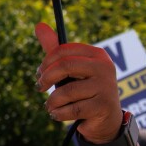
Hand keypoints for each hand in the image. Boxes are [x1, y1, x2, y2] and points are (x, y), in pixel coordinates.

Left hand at [33, 23, 121, 143]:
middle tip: (39, 88)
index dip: (45, 62)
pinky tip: (58, 115)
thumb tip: (39, 25)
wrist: (105, 119)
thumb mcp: (69, 69)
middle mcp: (104, 67)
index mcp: (97, 54)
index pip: (63, 50)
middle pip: (64, 66)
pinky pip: (71, 109)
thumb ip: (55, 49)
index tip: (39, 73)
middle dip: (46, 79)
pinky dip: (59, 114)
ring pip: (65, 92)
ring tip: (51, 106)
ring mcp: (106, 87)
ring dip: (51, 102)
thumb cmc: (83, 90)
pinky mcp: (103, 106)